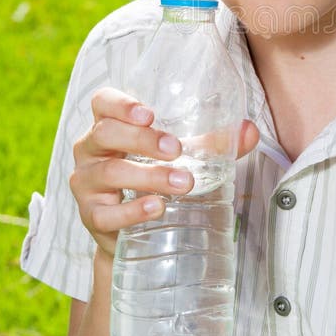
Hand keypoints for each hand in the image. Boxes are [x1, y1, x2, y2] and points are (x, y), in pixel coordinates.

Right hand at [71, 86, 258, 257]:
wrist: (139, 233)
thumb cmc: (156, 177)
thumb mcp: (183, 156)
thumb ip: (214, 143)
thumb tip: (249, 131)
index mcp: (110, 125)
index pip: (102, 103)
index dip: (120, 104)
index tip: (148, 114)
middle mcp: (91, 150)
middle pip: (105, 134)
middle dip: (142, 140)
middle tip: (176, 149)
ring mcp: (87, 184)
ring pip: (109, 172)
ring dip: (148, 176)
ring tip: (182, 182)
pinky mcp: (92, 217)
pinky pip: (105, 214)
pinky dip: (132, 211)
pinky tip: (156, 207)